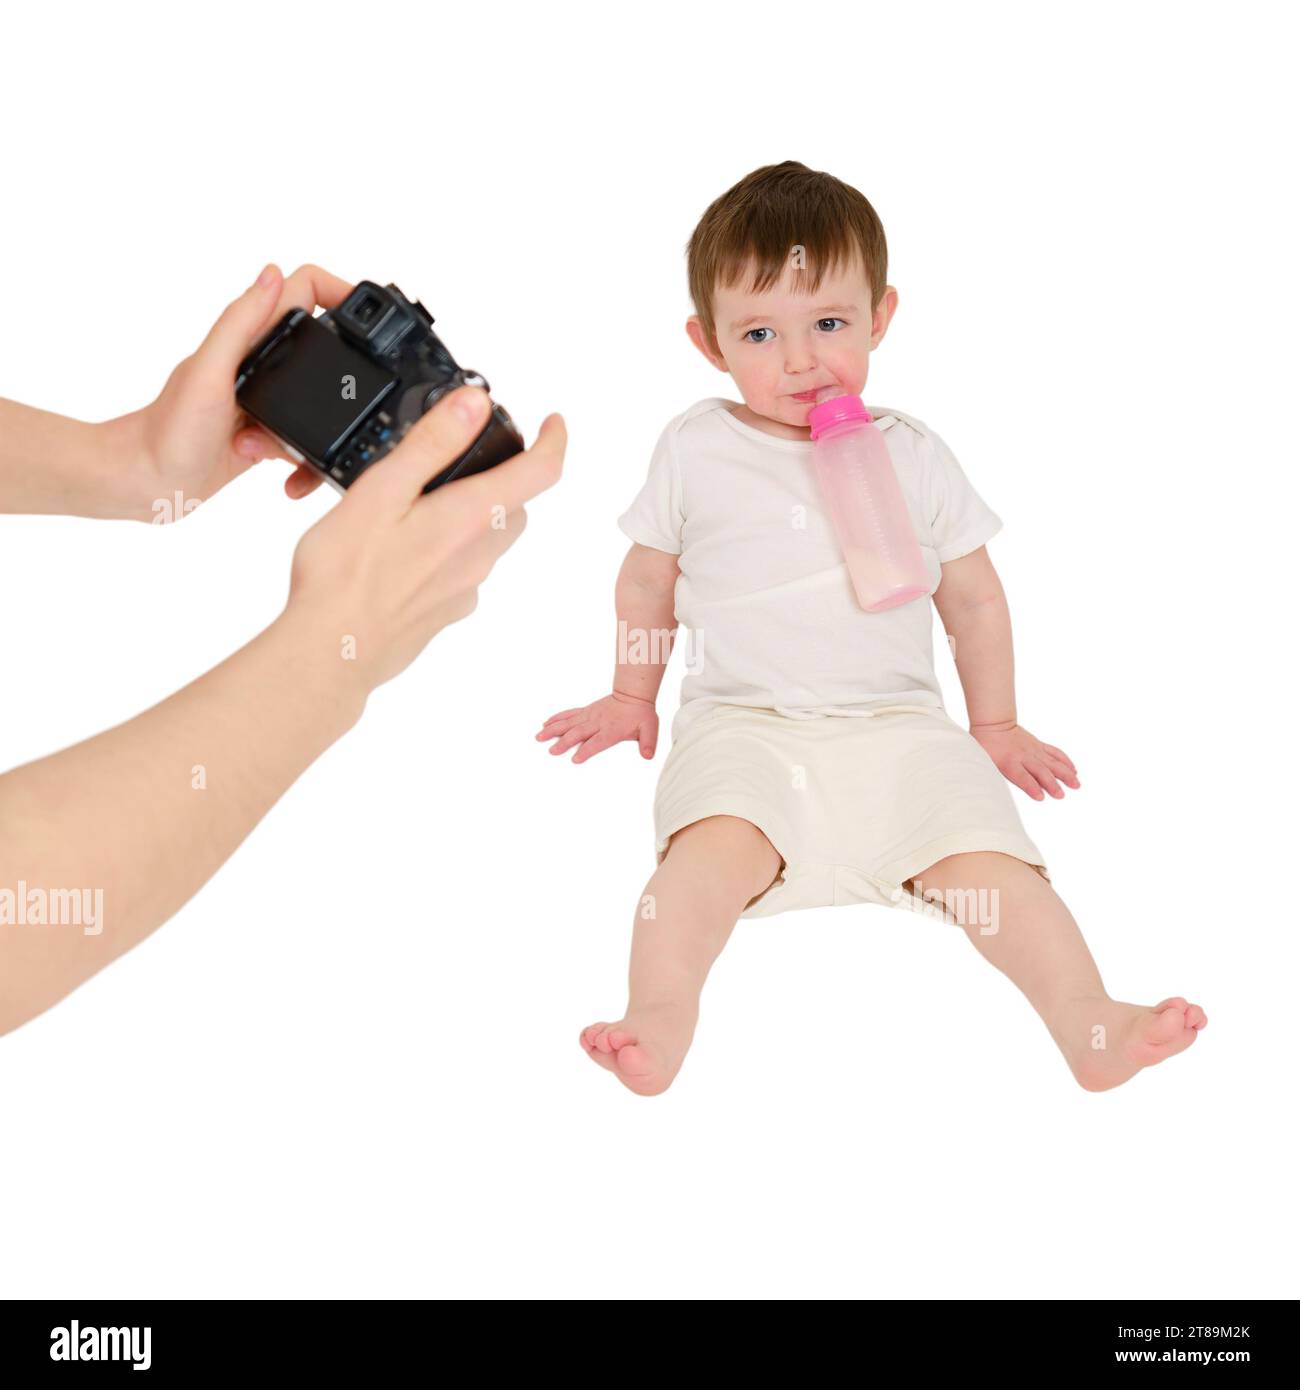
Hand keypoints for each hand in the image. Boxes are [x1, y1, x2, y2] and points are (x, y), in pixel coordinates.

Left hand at [126, 263, 353, 516]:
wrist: (149, 483)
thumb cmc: (168, 430)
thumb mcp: (209, 372)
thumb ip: (240, 323)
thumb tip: (273, 273)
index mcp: (249, 338)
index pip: (304, 290)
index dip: (340, 291)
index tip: (366, 316)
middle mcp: (262, 363)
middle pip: (325, 345)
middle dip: (346, 371)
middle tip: (361, 397)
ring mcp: (267, 400)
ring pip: (321, 401)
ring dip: (320, 429)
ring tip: (289, 447)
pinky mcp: (269, 435)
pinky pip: (305, 441)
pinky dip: (305, 462)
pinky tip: (290, 476)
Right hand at [286, 383, 564, 698]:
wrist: (331, 653)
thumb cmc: (346, 574)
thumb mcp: (382, 490)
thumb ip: (432, 444)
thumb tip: (475, 405)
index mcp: (472, 517)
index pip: (542, 472)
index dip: (555, 440)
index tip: (553, 422)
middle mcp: (480, 554)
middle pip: (516, 505)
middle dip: (504, 477)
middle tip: (468, 458)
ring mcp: (466, 588)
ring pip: (490, 538)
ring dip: (474, 514)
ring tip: (421, 502)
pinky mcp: (447, 611)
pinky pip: (464, 570)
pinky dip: (449, 550)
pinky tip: (403, 551)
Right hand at [536, 691, 659, 761]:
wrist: (633, 695)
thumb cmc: (640, 714)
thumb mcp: (650, 729)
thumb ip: (649, 743)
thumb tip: (648, 756)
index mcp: (611, 729)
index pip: (597, 742)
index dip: (586, 751)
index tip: (575, 759)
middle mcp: (597, 722)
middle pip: (578, 733)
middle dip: (564, 743)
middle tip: (552, 751)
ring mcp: (589, 715)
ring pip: (568, 723)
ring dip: (553, 730)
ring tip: (539, 737)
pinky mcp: (585, 711)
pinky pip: (568, 714)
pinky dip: (556, 719)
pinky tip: (545, 724)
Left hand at [970, 720, 1079, 799]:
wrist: (994, 724)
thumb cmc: (987, 745)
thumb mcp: (985, 761)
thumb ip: (992, 776)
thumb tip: (992, 791)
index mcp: (1009, 762)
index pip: (1022, 776)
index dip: (1031, 787)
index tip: (1041, 797)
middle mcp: (1024, 756)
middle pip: (1040, 771)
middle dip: (1052, 784)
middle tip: (1061, 795)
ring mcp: (1034, 750)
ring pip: (1052, 762)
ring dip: (1065, 774)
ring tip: (1076, 785)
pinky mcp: (1040, 745)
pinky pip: (1055, 753)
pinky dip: (1065, 761)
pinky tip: (1074, 770)